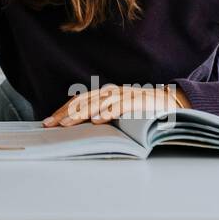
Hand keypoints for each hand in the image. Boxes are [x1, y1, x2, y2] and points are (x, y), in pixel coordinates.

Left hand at [43, 84, 189, 126]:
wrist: (170, 104)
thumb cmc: (141, 110)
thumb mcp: (117, 113)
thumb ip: (101, 115)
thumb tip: (78, 128)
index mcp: (105, 94)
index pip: (79, 101)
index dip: (62, 110)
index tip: (48, 122)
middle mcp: (112, 92)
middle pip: (84, 100)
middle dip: (66, 113)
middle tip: (51, 124)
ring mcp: (125, 95)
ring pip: (99, 102)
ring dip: (82, 112)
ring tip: (68, 123)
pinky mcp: (138, 101)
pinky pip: (121, 106)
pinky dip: (109, 112)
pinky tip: (99, 120)